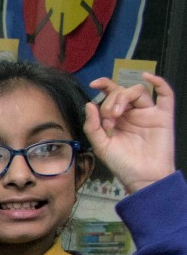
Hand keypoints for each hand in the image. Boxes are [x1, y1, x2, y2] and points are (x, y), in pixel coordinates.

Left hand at [86, 74, 174, 193]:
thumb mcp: (101, 146)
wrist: (142, 177)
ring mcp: (148, 113)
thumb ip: (93, 126)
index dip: (104, 85)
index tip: (94, 84)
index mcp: (117, 118)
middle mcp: (132, 113)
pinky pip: (166, 94)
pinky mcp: (163, 116)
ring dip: (124, 97)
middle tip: (108, 118)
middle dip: (111, 101)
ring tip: (116, 114)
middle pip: (122, 92)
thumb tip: (90, 104)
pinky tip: (148, 77)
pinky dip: (159, 82)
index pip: (111, 95)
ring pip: (138, 91)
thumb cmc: (122, 164)